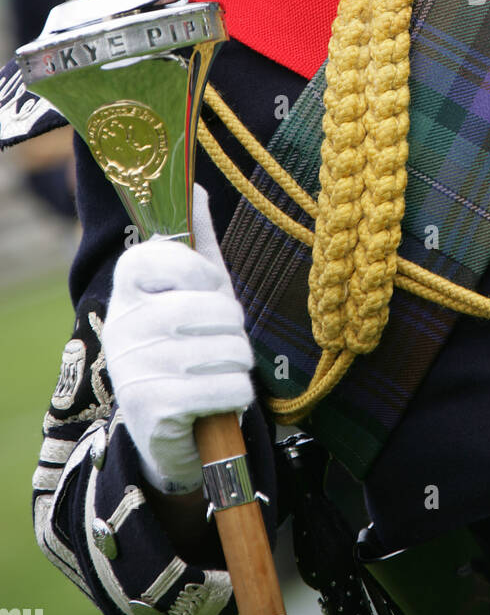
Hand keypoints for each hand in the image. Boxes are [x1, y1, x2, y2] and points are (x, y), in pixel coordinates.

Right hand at [102, 185, 253, 493]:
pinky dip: (238, 395)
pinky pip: (227, 389)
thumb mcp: (192, 289)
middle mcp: (123, 324)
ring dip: (240, 363)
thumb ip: (195, 241)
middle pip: (211, 308)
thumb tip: (194, 187)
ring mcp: (134, 368)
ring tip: (222, 369)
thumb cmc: (185, 343)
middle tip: (225, 340)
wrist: (164, 428)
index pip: (159, 255)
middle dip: (235, 327)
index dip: (199, 271)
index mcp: (128, 287)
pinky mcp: (153, 408)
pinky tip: (221, 398)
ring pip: (227, 349)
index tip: (208, 287)